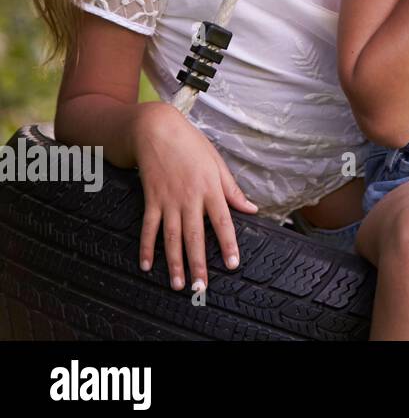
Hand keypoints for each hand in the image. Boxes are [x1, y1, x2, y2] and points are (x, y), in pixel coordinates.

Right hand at [131, 101, 259, 291]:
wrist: (156, 130)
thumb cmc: (191, 145)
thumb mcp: (217, 163)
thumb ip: (233, 190)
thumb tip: (252, 209)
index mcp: (211, 189)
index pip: (223, 222)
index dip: (227, 244)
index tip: (232, 264)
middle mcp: (190, 198)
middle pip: (195, 236)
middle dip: (198, 264)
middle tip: (201, 287)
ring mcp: (168, 200)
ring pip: (172, 237)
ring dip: (174, 263)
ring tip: (177, 285)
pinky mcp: (150, 200)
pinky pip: (148, 227)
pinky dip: (146, 247)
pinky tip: (146, 265)